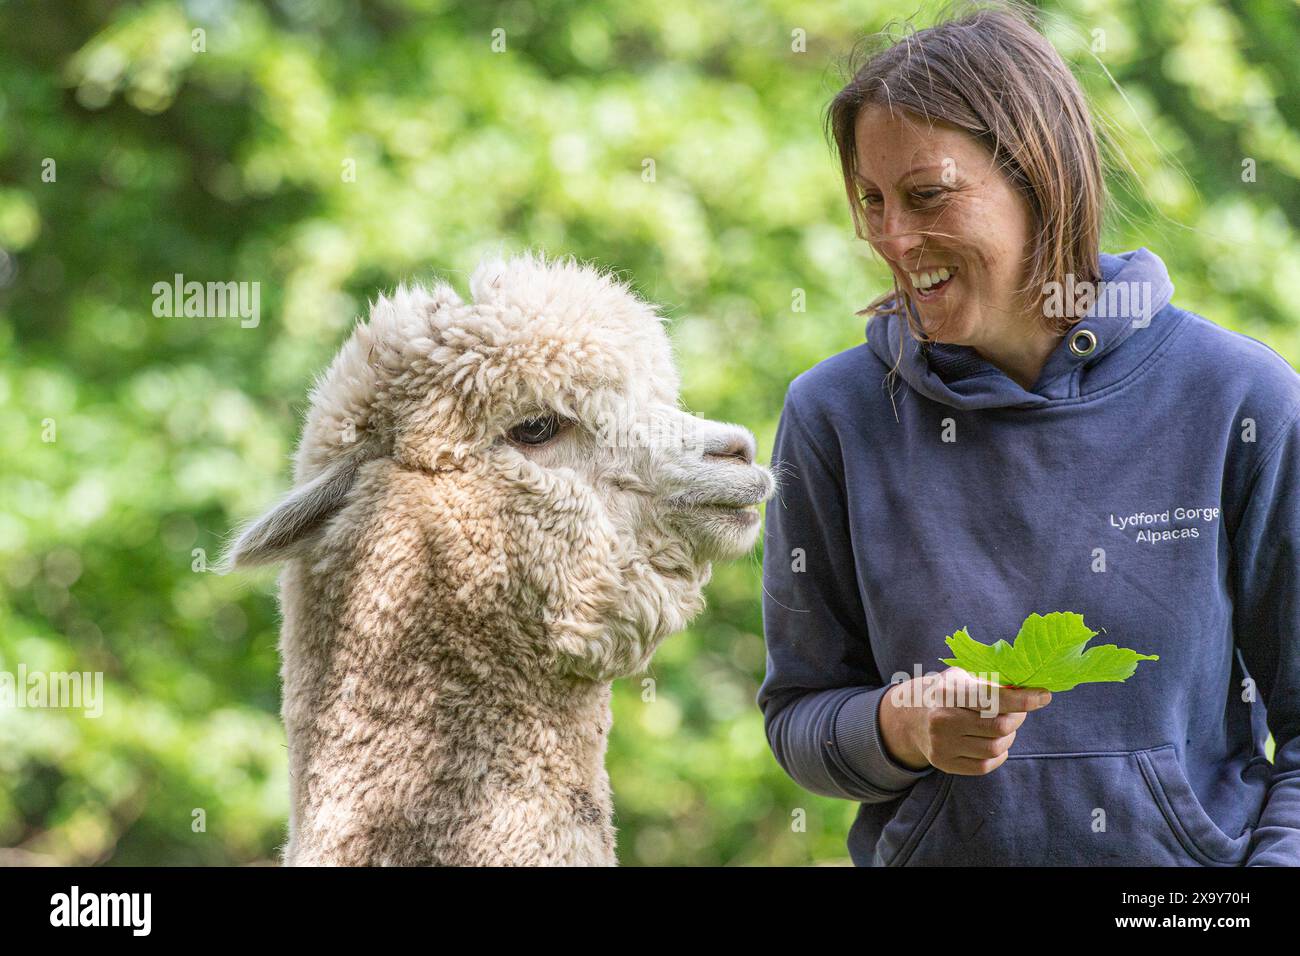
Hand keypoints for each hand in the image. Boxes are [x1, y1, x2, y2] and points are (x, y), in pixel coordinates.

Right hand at [877, 666, 1051, 774]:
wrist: (910, 718)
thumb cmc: (946, 692)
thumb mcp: (962, 678)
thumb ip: (990, 683)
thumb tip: (1028, 690)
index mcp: (947, 693)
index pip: (990, 698)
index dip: (1021, 699)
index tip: (1044, 696)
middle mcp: (942, 720)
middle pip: (999, 727)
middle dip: (1017, 718)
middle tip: (1020, 711)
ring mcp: (942, 745)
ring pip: (995, 748)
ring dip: (1009, 737)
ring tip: (1003, 726)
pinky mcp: (945, 764)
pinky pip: (986, 766)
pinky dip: (999, 754)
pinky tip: (994, 742)